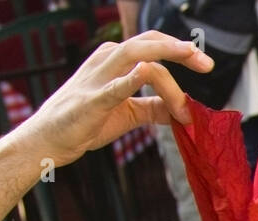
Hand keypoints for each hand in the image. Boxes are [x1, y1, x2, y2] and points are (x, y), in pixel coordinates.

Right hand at [16, 33, 212, 168]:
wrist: (51, 139)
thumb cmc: (87, 122)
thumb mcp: (129, 113)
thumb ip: (155, 108)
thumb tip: (184, 111)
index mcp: (115, 61)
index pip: (152, 45)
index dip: (181, 51)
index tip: (205, 65)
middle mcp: (107, 61)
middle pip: (147, 43)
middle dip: (180, 49)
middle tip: (206, 64)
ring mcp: (98, 78)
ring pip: (135, 55)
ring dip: (167, 61)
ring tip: (191, 65)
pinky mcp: (93, 100)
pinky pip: (115, 85)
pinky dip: (132, 78)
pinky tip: (148, 73)